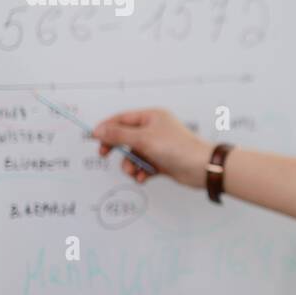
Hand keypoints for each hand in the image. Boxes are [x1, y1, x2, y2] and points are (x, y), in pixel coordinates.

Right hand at [90, 108, 211, 188]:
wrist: (202, 168)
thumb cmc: (177, 148)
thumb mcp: (143, 139)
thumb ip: (118, 135)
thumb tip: (99, 130)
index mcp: (152, 117)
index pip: (122, 118)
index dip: (106, 127)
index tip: (93, 137)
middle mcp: (155, 130)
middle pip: (126, 137)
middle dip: (116, 147)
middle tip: (104, 155)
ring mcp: (159, 146)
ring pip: (134, 154)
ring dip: (130, 164)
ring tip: (133, 171)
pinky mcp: (162, 161)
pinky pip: (143, 166)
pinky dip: (140, 172)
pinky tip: (142, 177)